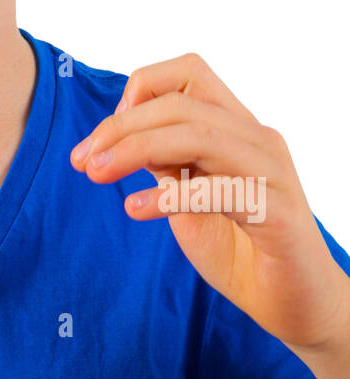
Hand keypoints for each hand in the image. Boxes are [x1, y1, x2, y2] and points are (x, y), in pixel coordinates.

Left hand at [69, 52, 349, 352]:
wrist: (296, 305)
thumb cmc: (240, 248)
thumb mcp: (189, 197)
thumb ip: (165, 161)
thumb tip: (118, 136)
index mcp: (237, 127)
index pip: (189, 73)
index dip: (140, 89)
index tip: (104, 132)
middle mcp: (258, 139)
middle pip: (181, 104)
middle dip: (121, 127)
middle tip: (82, 160)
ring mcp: (271, 172)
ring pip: (198, 135)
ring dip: (136, 149)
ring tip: (97, 175)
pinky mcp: (278, 213)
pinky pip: (220, 191)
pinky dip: (169, 195)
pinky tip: (134, 208)